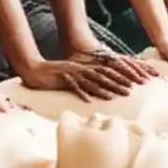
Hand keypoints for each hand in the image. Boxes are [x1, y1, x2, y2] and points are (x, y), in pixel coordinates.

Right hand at [19, 56, 137, 100]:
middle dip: (117, 83)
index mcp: (86, 67)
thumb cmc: (54, 76)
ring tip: (113, 97)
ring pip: (91, 80)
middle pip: (103, 75)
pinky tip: (88, 100)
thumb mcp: (73, 77)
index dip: (120, 77)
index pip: (107, 71)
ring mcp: (73, 72)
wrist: (35, 70)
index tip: (131, 85)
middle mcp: (82, 68)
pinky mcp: (62, 77)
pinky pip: (73, 86)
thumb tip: (97, 91)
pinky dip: (81, 92)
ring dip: (103, 88)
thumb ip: (85, 82)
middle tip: (129, 91)